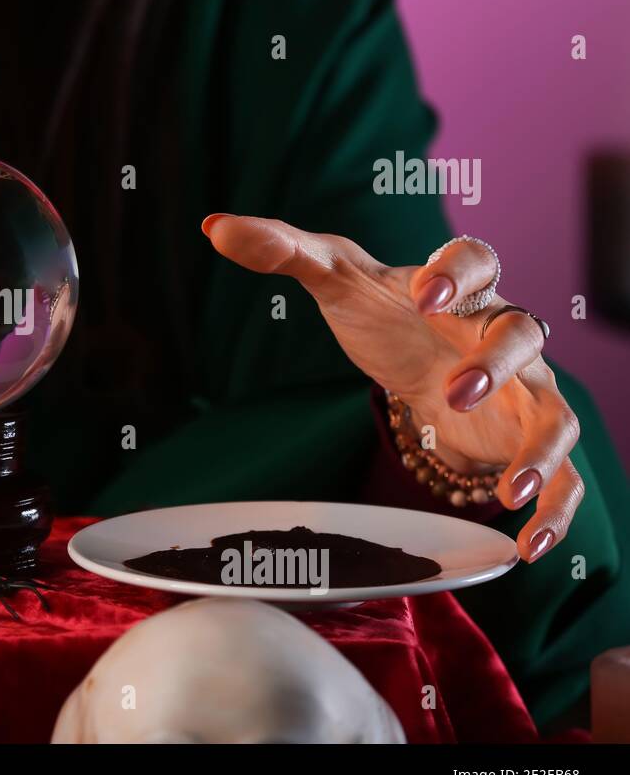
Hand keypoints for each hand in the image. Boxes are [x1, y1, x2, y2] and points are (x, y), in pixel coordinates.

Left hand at [202, 213, 581, 561]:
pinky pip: (561, 478)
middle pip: (523, 334)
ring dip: (541, 452)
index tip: (425, 295)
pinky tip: (531, 547)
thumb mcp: (334, 282)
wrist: (425, 363)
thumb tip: (213, 227)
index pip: (476, 261)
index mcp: (454, 288)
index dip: (456, 274)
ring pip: (555, 415)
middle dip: (496, 364)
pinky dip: (554, 512)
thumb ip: (281, 250)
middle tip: (453, 393)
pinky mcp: (526, 442)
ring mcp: (523, 391)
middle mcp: (499, 336)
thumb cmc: (384, 314)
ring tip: (510, 493)